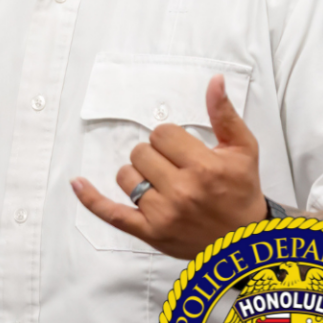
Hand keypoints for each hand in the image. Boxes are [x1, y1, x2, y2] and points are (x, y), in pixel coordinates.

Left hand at [71, 75, 265, 259]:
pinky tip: (78, 183)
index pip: (161, 134)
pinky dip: (91, 199)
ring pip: (126, 176)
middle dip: (155, 156)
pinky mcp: (149, 232)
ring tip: (161, 184)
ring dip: (138, 175)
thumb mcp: (243, 150)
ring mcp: (163, 213)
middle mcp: (182, 190)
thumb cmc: (242, 193)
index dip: (170, 139)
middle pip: (141, 152)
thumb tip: (215, 81)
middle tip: (176, 168)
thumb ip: (224, 114)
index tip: (183, 151)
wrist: (245, 241)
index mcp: (204, 167)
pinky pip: (111, 213)